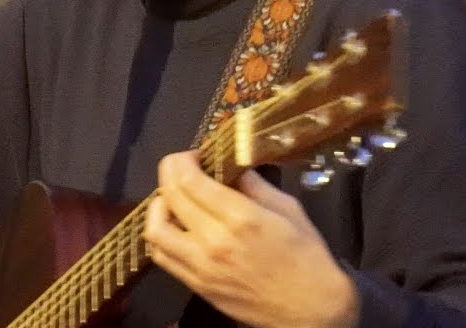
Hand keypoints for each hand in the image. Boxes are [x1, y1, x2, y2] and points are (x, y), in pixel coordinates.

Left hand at [144, 152, 358, 327]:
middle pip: (170, 197)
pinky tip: (175, 226)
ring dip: (158, 206)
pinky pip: (162, 257)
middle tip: (180, 166)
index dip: (182, 160)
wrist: (310, 309)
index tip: (193, 155)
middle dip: (169, 172)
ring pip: (155, 229)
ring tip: (173, 197)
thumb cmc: (305, 256)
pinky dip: (160, 235)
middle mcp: (214, 241)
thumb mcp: (288, 208)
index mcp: (241, 218)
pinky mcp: (197, 285)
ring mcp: (201, 266)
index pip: (189, 180)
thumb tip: (230, 165)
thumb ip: (254, 184)